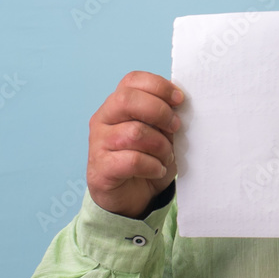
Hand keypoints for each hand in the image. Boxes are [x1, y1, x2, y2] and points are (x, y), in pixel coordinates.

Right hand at [87, 71, 182, 217]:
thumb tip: (180, 103)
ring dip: (160, 145)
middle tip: (175, 127)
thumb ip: (164, 115)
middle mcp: (102, 119)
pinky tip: (157, 169)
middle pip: (127, 100)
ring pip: (134, 133)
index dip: (159, 86)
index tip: (180, 100)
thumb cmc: (147, 158)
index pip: (132, 80)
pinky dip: (152, 166)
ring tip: (166, 155)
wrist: (131, 197)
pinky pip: (132, 161)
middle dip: (159, 111)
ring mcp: (98, 143)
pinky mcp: (100, 168)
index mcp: (117, 104)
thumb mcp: (160, 132)